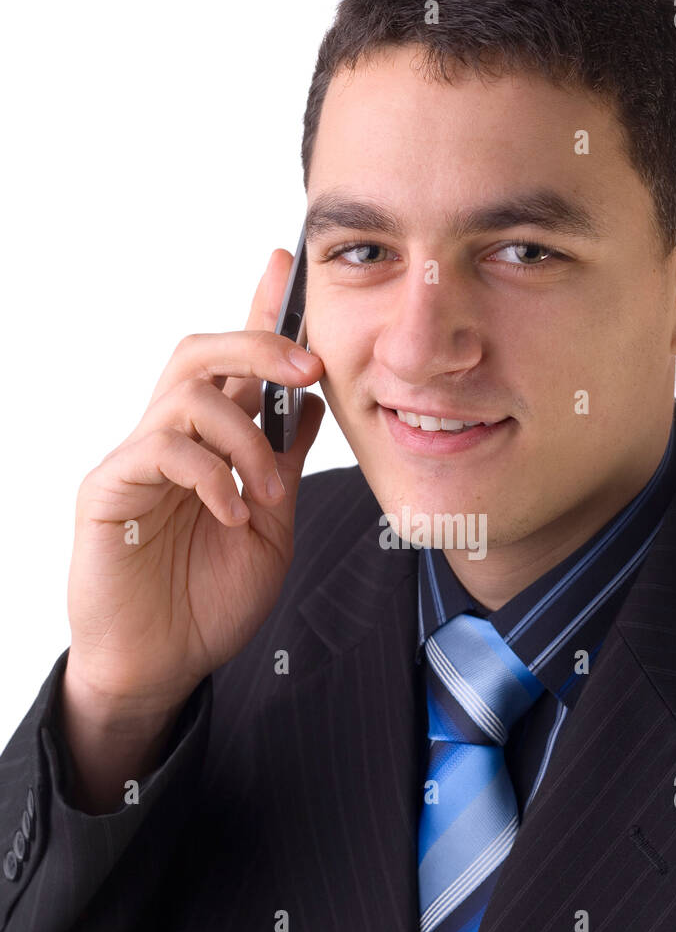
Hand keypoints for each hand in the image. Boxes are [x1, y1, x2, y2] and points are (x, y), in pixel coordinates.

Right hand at [65, 248, 324, 716]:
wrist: (159, 665)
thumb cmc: (206, 600)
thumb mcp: (271, 526)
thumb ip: (283, 464)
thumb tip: (310, 403)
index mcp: (212, 445)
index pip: (234, 363)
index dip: (259, 311)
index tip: (287, 266)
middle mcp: (171, 439)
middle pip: (201, 351)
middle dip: (259, 341)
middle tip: (308, 366)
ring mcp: (137, 459)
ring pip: (186, 391)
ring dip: (245, 433)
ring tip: (266, 491)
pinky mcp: (109, 488)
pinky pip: (161, 448)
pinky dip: (211, 474)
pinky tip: (232, 512)